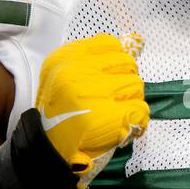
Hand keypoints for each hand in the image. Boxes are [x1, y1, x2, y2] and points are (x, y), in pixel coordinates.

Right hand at [36, 32, 148, 188]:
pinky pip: (141, 109)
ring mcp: (96, 94)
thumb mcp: (66, 75)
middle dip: (125, 81)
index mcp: (66, 59)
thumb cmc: (60, 111)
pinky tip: (123, 125)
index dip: (117, 61)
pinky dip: (137, 120)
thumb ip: (97, 57)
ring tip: (115, 113)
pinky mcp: (110, 117)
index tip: (111, 76)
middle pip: (127, 64)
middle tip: (113, 98)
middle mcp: (79, 72)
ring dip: (131, 101)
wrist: (49, 149)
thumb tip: (137, 39)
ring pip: (137, 86)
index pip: (110, 44)